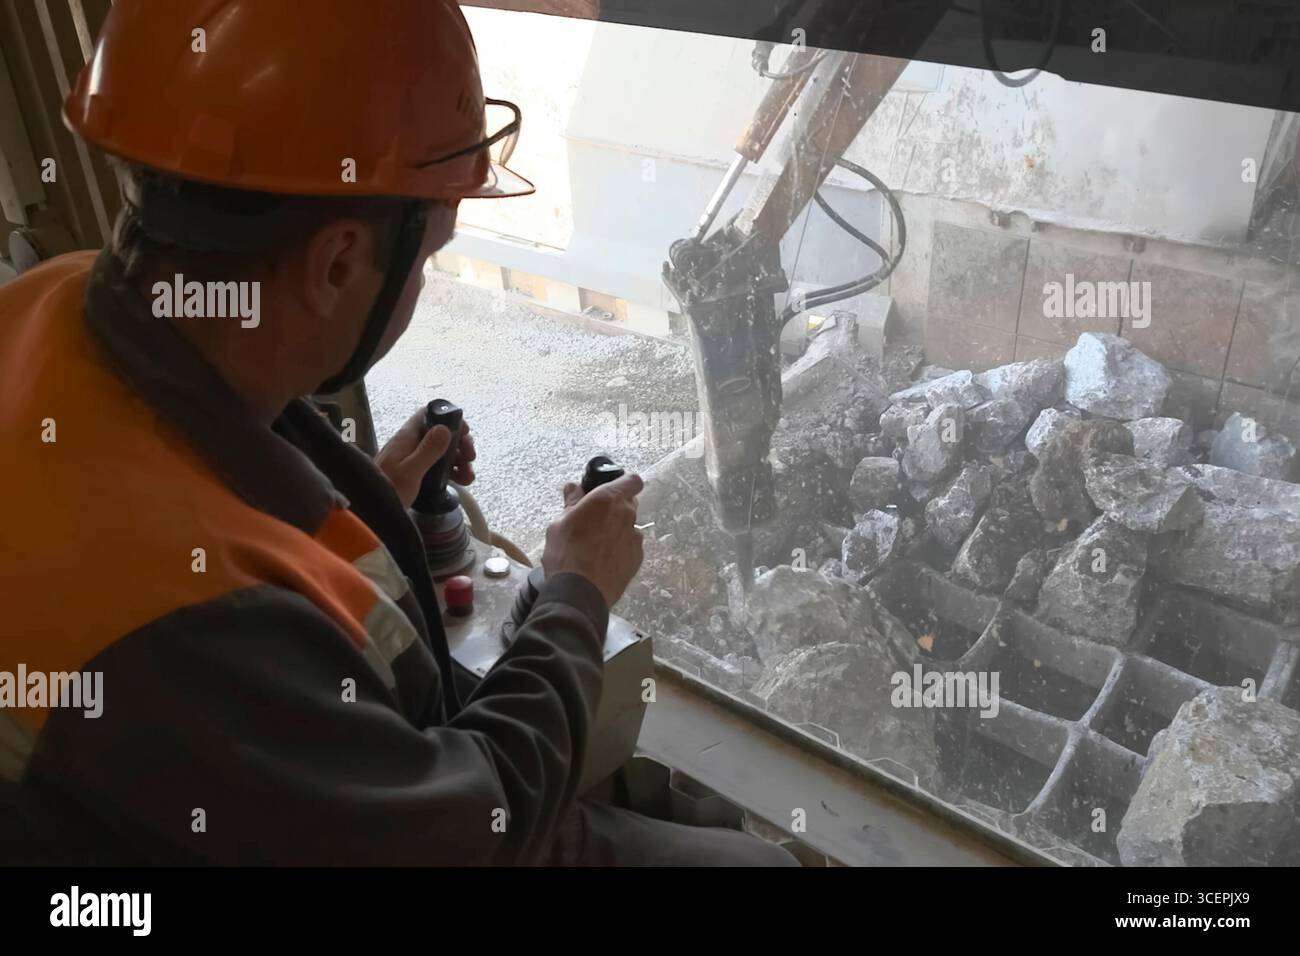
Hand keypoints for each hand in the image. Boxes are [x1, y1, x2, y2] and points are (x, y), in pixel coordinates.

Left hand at [375, 408, 476, 508]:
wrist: (371, 511)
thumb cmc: (388, 490)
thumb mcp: (410, 471)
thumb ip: (428, 450)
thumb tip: (446, 428)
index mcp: (407, 437)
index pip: (429, 414)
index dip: (449, 418)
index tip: (465, 432)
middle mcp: (411, 444)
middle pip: (441, 434)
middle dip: (460, 443)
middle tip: (470, 457)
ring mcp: (414, 459)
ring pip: (443, 452)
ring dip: (460, 460)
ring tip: (469, 476)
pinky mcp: (417, 474)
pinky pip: (439, 467)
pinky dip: (453, 472)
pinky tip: (462, 482)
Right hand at [541, 473, 644, 608]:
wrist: (580, 593)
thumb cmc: (566, 554)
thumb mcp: (559, 524)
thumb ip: (571, 502)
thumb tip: (574, 488)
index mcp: (609, 499)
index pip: (632, 480)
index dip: (623, 483)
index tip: (610, 489)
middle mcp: (628, 515)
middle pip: (629, 503)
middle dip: (614, 508)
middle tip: (594, 519)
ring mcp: (635, 538)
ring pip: (628, 526)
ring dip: (617, 530)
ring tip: (596, 545)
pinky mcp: (637, 559)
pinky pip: (630, 546)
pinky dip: (620, 549)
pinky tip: (603, 560)